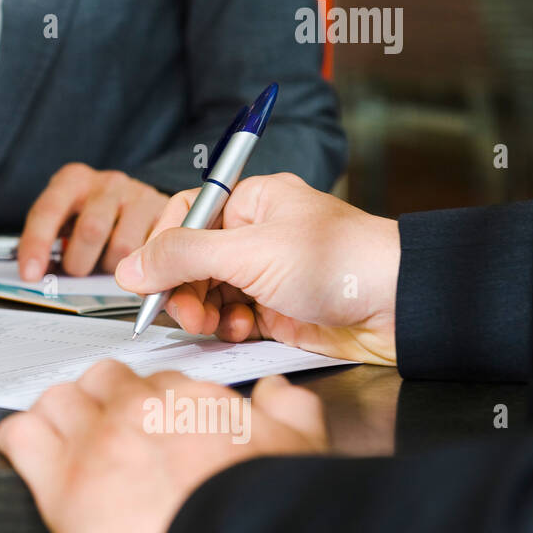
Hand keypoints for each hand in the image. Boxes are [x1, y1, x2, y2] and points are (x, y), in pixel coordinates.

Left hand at [0, 361, 327, 532]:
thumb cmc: (266, 506)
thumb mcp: (298, 445)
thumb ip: (286, 408)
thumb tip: (275, 392)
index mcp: (188, 399)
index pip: (153, 379)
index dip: (148, 402)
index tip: (148, 421)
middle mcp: (137, 410)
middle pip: (99, 379)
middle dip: (100, 400)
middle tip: (105, 431)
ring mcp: (95, 440)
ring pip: (56, 399)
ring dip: (60, 417)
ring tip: (65, 442)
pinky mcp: (61, 480)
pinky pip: (21, 436)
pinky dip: (19, 440)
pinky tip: (27, 454)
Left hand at [18, 164, 167, 279]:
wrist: (133, 200)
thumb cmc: (90, 215)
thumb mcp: (65, 220)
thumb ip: (51, 241)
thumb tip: (37, 275)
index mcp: (72, 180)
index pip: (48, 211)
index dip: (36, 245)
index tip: (30, 274)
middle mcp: (106, 183)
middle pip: (90, 230)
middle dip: (79, 263)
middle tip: (78, 272)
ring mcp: (137, 194)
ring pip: (123, 247)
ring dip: (111, 268)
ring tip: (107, 263)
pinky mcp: (164, 210)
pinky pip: (151, 251)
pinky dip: (139, 267)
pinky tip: (133, 262)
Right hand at [115, 172, 399, 363]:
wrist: (402, 308)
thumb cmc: (340, 262)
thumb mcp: (249, 252)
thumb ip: (182, 257)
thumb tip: (130, 268)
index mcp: (253, 201)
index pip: (186, 215)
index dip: (164, 246)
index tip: (149, 277)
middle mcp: (257, 234)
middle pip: (192, 259)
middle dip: (182, 287)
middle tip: (184, 311)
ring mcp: (266, 274)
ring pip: (208, 292)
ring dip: (203, 310)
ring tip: (213, 324)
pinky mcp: (277, 310)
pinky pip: (231, 318)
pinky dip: (228, 327)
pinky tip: (241, 331)